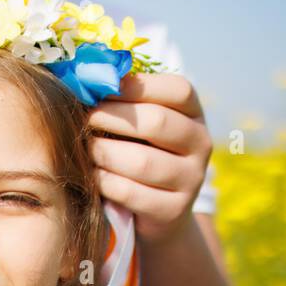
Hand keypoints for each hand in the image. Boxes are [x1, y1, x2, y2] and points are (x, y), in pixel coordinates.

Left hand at [85, 73, 211, 244]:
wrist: (155, 210)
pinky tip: (93, 175)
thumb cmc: (137, 150)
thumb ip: (122, 98)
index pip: (178, 90)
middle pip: (156, 122)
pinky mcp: (174, 210)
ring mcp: (191, 179)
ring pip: (141, 161)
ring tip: (86, 147)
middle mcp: (201, 143)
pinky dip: (104, 181)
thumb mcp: (138, 122)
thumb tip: (86, 75)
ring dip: (104, 152)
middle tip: (84, 117)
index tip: (100, 87)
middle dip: (111, 116)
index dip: (135, 86)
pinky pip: (130, 192)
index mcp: (194, 113)